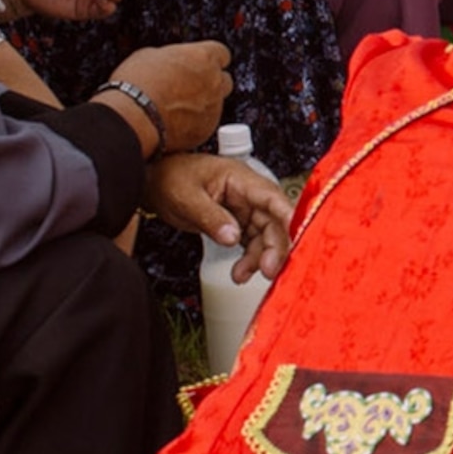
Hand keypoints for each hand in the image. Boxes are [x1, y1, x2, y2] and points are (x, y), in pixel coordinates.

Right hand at [108, 40, 231, 153]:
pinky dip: (194, 123)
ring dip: (203, 104)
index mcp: (204, 57)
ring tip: (176, 106)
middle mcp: (215, 82)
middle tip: (189, 86)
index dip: (209, 60)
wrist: (135, 116)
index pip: (221, 53)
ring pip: (216, 104)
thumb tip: (172, 61)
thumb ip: (172, 56)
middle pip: (223, 80)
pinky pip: (205, 124)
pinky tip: (174, 121)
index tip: (200, 63)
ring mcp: (213, 107)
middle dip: (211, 83)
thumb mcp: (149, 55)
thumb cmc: (138, 83)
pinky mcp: (206, 130)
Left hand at [147, 151, 292, 285]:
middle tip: (268, 270)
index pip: (272, 197)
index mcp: (240, 179)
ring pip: (265, 236)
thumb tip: (232, 237)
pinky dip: (248, 260)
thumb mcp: (186, 197)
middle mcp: (248, 195)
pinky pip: (251, 243)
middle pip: (274, 221)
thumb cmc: (170, 178)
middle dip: (275, 247)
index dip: (289, 216)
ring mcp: (244, 210)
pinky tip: (240, 272)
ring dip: (259, 258)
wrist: (155, 182)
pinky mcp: (237, 223)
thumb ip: (210, 217)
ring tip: (241, 275)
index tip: (297, 236)